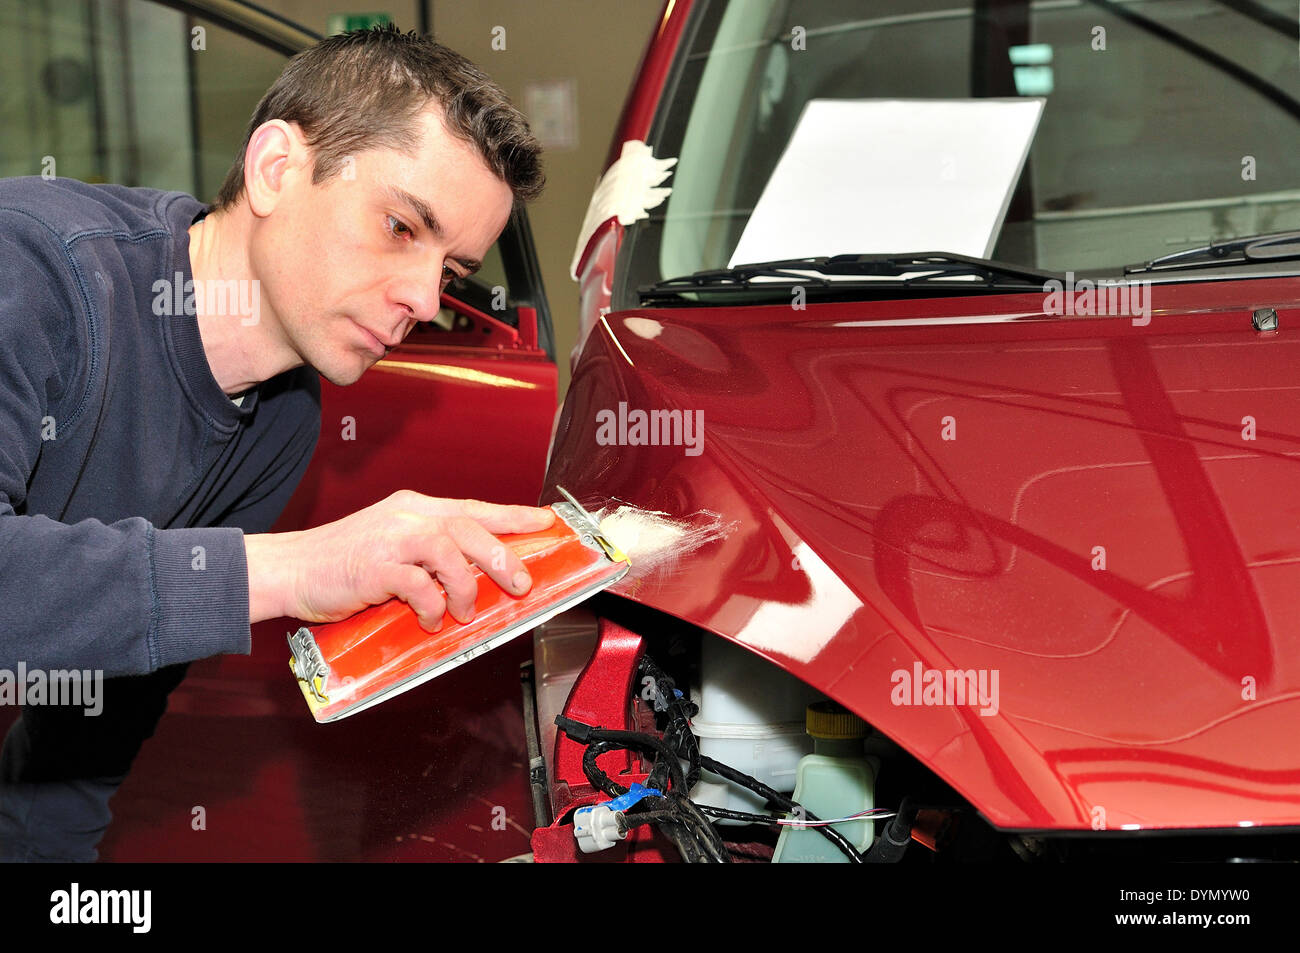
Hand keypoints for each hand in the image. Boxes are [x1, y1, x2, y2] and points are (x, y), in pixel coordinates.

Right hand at [246, 490, 556, 631]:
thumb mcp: (392, 547)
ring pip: (449, 551)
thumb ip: (429, 557)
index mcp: (415, 508)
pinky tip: (431, 620)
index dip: (513, 515)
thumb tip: (474, 580)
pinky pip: (418, 585)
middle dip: (502, 556)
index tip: (545, 522)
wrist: (290, 569)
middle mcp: (406, 516)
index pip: (474, 507)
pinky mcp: (373, 567)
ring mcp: (390, 539)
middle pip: (469, 526)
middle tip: (520, 583)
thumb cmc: (342, 564)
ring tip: (464, 611)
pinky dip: (432, 605)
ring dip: (466, 586)